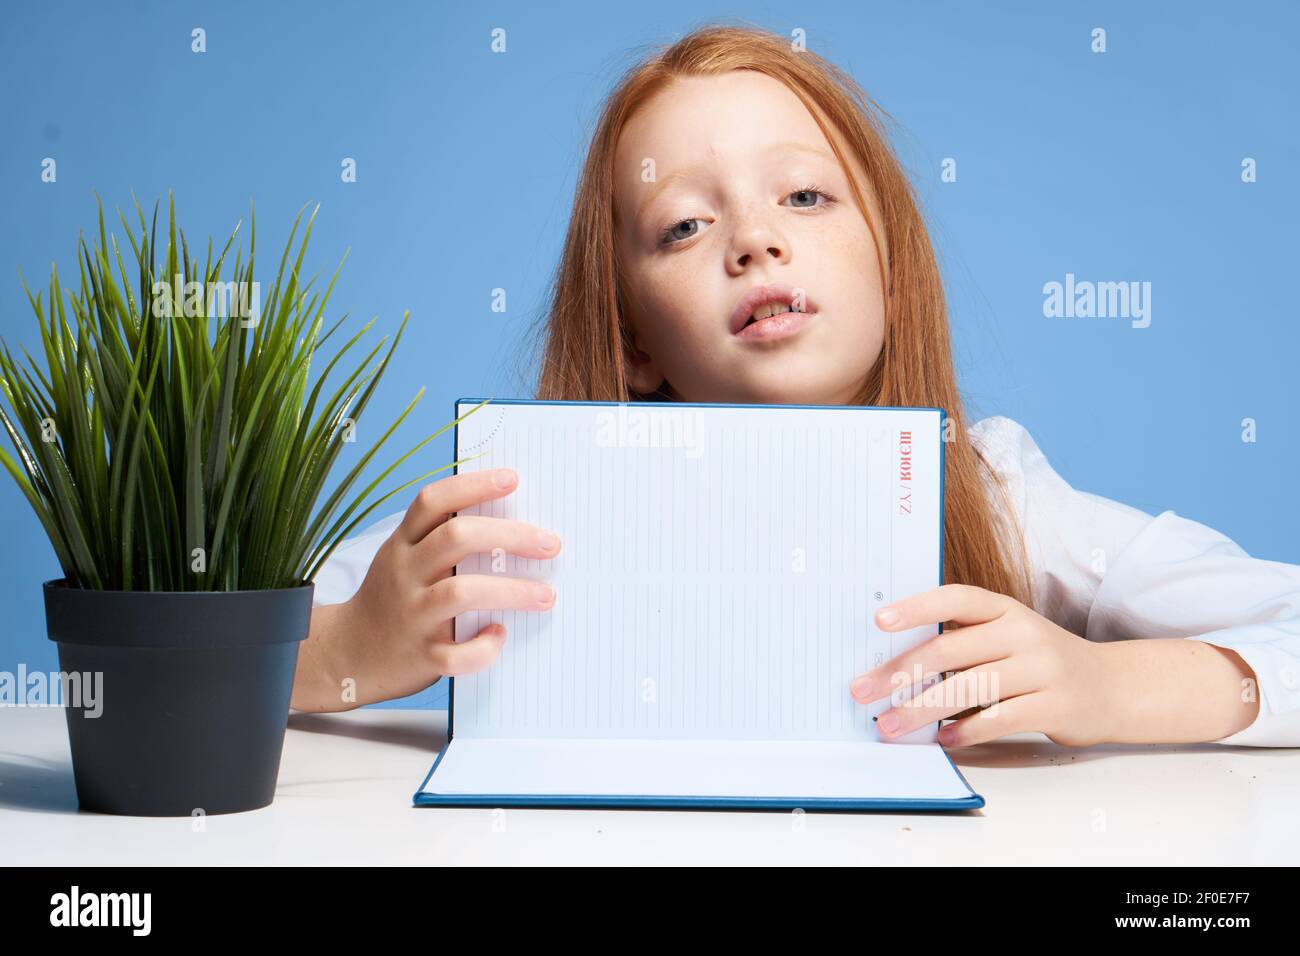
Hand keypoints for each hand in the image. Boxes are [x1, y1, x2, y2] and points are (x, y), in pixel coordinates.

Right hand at [294, 467, 560, 710]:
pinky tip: (498, 636)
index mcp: (403, 545)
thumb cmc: (391, 600)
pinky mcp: (421, 656)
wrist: (347, 655)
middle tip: (551, 543)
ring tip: (546, 595)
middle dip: (510, 536)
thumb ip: (441, 540)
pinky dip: (483, 647)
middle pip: (456, 539)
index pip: (433, 502)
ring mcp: (412, 615)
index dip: (473, 485)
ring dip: (511, 592)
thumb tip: (511, 523)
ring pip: (460, 593)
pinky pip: (456, 654)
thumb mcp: (403, 559)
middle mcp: (405, 574)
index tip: (512, 478)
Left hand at [848, 584, 1119, 747]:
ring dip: (922, 709)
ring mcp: (1042, 669)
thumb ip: (963, 641)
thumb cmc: (1039, 662)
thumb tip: (895, 665)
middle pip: (951, 649)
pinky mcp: (1055, 706)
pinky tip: (942, 740)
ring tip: (890, 724)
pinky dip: (966, 731)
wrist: (1111, 687)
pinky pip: (1000, 719)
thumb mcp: (1007, 637)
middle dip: (900, 672)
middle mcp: (1024, 632)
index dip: (917, 607)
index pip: (957, 598)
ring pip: (970, 687)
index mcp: (1005, 609)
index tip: (879, 622)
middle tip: (863, 691)